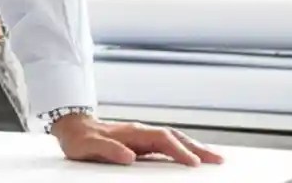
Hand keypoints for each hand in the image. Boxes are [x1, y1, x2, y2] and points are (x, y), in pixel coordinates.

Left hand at [50, 113, 224, 166]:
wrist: (73, 128)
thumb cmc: (80, 139)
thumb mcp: (88, 147)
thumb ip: (108, 150)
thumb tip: (129, 156)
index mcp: (132, 133)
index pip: (162, 139)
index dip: (179, 151)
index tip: (194, 163)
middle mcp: (140, 132)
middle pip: (175, 137)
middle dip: (197, 148)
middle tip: (218, 160)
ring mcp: (142, 137)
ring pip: (174, 140)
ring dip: (194, 148)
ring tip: (214, 159)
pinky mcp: (142, 143)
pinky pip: (168, 145)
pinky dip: (183, 150)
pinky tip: (191, 158)